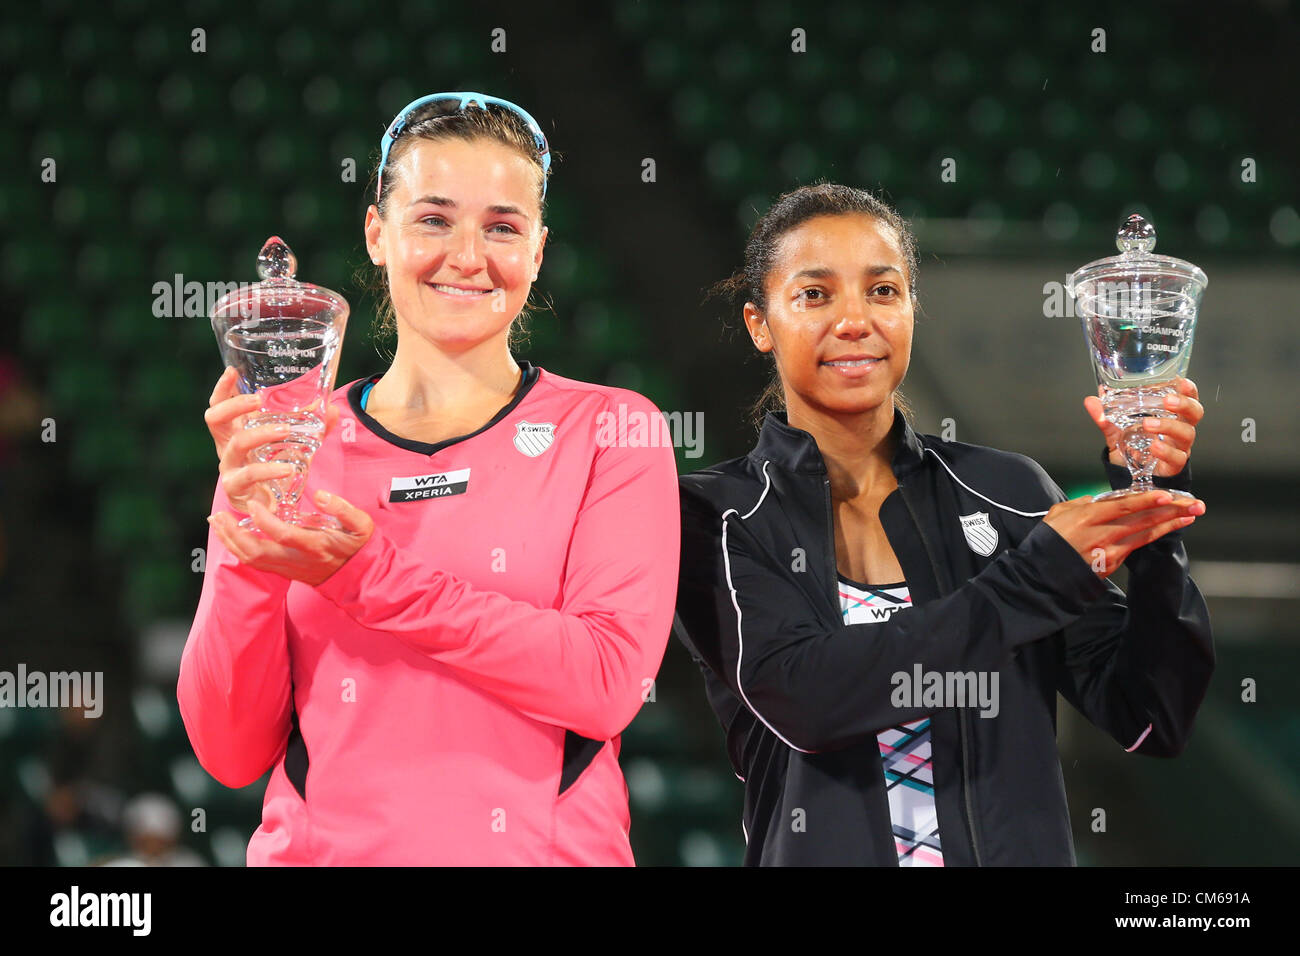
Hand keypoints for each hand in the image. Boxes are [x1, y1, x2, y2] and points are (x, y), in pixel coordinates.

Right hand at [204, 366, 341, 514]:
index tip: (232, 371)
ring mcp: (229, 467)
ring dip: (261, 434)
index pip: (219, 404)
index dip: (222, 388)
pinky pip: (249, 475)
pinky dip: (268, 470)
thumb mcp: (292, 443)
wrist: (268, 506)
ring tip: (285, 430)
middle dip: (234, 406)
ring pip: (236, 444)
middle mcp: (226, 446)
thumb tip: (333, 409)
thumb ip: (311, 426)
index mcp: (235, 431)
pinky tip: (287, 468)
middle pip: (215, 419)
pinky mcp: (236, 488)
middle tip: (258, 400)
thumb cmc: (274, 466)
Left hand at [207, 491, 373, 585]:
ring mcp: (288, 568)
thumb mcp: (362, 525)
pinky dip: (237, 549)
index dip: (265, 520)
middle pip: (257, 553)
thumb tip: (321, 495)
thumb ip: (343, 509)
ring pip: (251, 560)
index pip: (284, 535)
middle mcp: (297, 560)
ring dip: (230, 542)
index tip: (254, 503)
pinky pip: (254, 564)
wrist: (358, 577)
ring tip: (217, 523)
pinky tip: (228, 536)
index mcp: (316, 545)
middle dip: (234, 535)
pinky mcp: (283, 571)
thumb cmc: (358, 547)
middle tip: (219, 516)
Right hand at [1043, 490, 1205, 576]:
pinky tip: (1168, 527)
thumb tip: (1104, 498)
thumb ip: (1082, 502)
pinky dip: (1154, 535)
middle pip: (1142, 520)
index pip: (1123, 507)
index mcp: (1087, 518)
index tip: (1168, 496)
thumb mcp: (1059, 513)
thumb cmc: (1048, 539)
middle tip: (1195, 504)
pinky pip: (1136, 546)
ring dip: (1170, 524)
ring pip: (1145, 534)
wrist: (1041, 574)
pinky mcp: (1112, 564)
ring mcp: (1109, 552)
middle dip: (1171, 511)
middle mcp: (1102, 535)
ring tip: (1191, 515)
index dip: (1147, 501)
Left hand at [1083, 377, 1202, 476]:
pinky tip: (1154, 447)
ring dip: (1169, 426)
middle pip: (1195, 413)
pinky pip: (1177, 457)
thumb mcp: (1117, 430)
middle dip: (1184, 405)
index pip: (1187, 398)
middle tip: (1167, 401)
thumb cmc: (1132, 447)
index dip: (1188, 390)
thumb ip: (1105, 417)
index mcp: (1170, 415)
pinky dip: (1166, 451)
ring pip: (1187, 433)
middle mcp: (1179, 429)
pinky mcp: (1174, 465)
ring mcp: (1179, 447)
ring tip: (1148, 424)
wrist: (1130, 475)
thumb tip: (1091, 400)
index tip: (1180, 381)